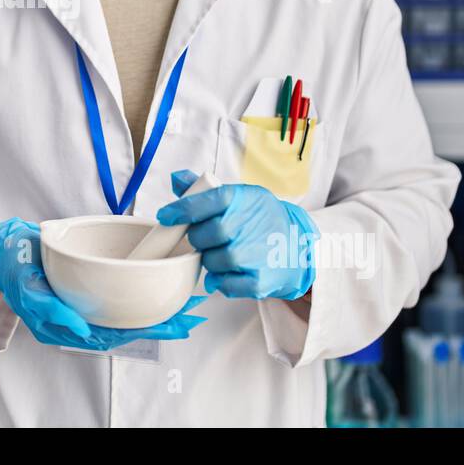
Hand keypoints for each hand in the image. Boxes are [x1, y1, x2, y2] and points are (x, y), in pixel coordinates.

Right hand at [0, 217, 207, 349]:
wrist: (3, 248)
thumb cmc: (13, 264)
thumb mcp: (25, 284)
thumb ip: (48, 307)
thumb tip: (80, 327)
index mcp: (62, 326)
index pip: (111, 336)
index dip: (144, 332)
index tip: (172, 326)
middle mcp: (75, 320)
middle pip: (124, 329)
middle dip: (158, 325)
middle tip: (190, 318)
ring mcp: (81, 306)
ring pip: (123, 317)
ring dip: (154, 313)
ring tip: (185, 308)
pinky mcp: (85, 290)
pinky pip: (117, 300)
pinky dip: (140, 298)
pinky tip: (159, 290)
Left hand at [157, 170, 318, 299]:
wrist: (298, 245)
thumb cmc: (260, 220)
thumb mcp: (239, 196)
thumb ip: (204, 190)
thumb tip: (176, 179)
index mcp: (244, 199)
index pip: (207, 200)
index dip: (182, 209)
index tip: (165, 216)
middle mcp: (251, 224)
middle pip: (206, 234)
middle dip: (198, 238)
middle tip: (203, 238)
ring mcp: (257, 254)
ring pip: (214, 261)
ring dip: (210, 260)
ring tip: (219, 254)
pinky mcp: (261, 280)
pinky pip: (227, 285)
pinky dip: (221, 282)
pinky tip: (226, 273)